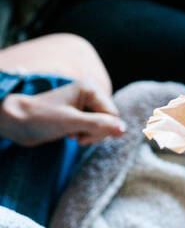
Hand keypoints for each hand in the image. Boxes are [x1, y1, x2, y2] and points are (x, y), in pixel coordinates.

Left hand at [0, 81, 125, 146]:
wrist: (17, 122)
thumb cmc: (42, 118)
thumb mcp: (72, 123)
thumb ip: (99, 125)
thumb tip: (124, 130)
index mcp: (90, 88)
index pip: (112, 114)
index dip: (102, 129)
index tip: (82, 138)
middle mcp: (89, 94)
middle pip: (108, 119)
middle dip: (95, 132)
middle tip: (77, 138)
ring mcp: (83, 104)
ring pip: (101, 124)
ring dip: (89, 135)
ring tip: (72, 136)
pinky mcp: (78, 113)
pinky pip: (92, 126)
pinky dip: (84, 134)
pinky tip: (71, 135)